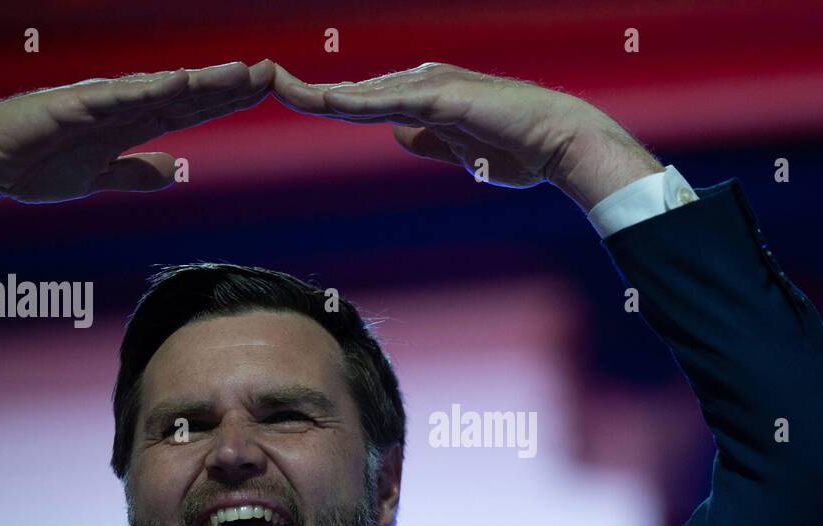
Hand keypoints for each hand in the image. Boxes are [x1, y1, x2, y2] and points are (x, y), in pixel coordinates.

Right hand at [0, 59, 274, 225]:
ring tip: (240, 73)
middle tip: (271, 71)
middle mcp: (121, 105)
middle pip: (185, 93)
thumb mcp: (98, 178)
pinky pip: (117, 97)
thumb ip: (136, 173)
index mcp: (129, 123)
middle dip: (227, 85)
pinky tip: (179, 81)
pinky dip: (149, 89)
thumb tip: (174, 170)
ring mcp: (99, 102)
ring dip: (201, 81)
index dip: (225, 100)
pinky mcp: (74, 106)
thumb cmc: (35, 167)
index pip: (188, 108)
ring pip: (160, 89)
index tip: (263, 89)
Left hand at [270, 62, 663, 212]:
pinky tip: (323, 101)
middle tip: (262, 78)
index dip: (326, 102)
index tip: (291, 99)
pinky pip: (388, 100)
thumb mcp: (460, 150)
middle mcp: (423, 83)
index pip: (364, 102)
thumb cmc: (520, 149)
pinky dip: (354, 101)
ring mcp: (432, 87)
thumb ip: (430, 141)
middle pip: (354, 91)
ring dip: (319, 91)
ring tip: (274, 83)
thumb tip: (400, 134)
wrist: (560, 142)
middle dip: (306, 89)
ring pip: (363, 91)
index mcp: (425, 97)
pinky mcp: (443, 96)